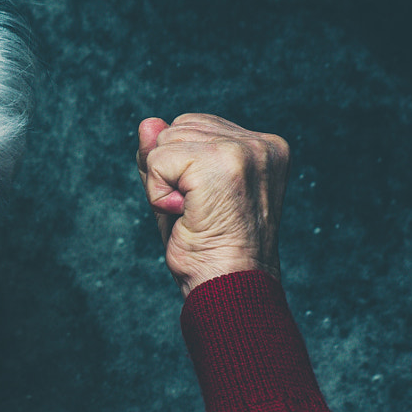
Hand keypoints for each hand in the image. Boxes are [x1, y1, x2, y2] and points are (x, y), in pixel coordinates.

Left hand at [135, 112, 288, 294]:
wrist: (230, 289)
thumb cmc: (208, 252)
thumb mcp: (180, 195)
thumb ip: (164, 158)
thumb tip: (147, 122)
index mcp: (263, 148)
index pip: (195, 127)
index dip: (180, 168)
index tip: (206, 205)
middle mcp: (261, 144)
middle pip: (178, 127)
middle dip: (171, 173)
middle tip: (198, 212)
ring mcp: (246, 150)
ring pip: (166, 141)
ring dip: (164, 184)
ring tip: (195, 214)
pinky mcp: (224, 161)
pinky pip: (159, 161)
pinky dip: (158, 194)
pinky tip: (187, 215)